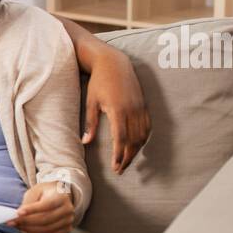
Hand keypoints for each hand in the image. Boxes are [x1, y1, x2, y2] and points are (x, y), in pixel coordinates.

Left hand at [7, 181, 74, 232]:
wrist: (60, 195)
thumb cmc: (46, 192)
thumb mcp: (36, 191)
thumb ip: (28, 202)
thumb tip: (18, 216)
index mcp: (61, 196)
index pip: (46, 205)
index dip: (32, 210)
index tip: (18, 213)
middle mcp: (67, 209)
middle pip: (45, 219)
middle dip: (26, 222)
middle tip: (12, 222)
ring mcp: (68, 220)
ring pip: (46, 229)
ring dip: (29, 229)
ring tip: (17, 226)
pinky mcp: (66, 229)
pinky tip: (25, 230)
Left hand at [83, 51, 150, 173]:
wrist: (114, 63)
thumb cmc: (98, 82)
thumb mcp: (91, 102)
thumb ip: (90, 123)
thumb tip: (85, 142)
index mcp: (118, 110)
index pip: (120, 138)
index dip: (119, 154)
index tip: (115, 167)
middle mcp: (132, 110)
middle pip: (133, 140)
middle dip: (127, 157)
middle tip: (120, 169)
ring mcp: (140, 107)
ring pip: (142, 135)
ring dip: (136, 150)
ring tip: (127, 161)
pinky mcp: (144, 104)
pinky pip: (147, 126)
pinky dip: (144, 138)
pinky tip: (137, 146)